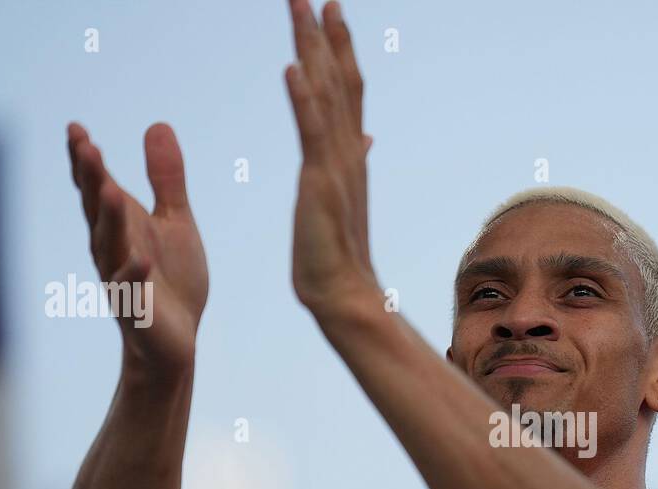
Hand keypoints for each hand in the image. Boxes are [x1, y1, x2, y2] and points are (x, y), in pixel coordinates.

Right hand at [67, 121, 208, 374]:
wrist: (175, 342)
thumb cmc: (171, 280)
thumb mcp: (175, 221)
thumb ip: (166, 178)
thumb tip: (157, 124)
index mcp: (121, 225)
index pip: (98, 187)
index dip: (85, 160)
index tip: (76, 128)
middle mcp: (112, 248)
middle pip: (98, 209)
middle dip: (91, 180)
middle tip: (85, 145)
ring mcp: (122, 279)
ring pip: (111, 246)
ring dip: (110, 219)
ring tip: (111, 190)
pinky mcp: (138, 309)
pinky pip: (134, 291)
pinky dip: (136, 275)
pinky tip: (143, 259)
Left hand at [284, 0, 380, 327]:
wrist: (341, 291)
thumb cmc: (336, 250)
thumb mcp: (342, 195)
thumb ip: (351, 158)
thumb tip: (364, 135)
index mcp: (347, 151)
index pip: (345, 88)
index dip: (338, 47)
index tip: (330, 7)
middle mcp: (345, 150)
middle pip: (338, 80)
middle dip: (326, 34)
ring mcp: (334, 164)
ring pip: (324, 95)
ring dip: (314, 50)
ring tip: (304, 8)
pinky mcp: (318, 183)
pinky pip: (310, 135)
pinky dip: (303, 101)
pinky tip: (293, 69)